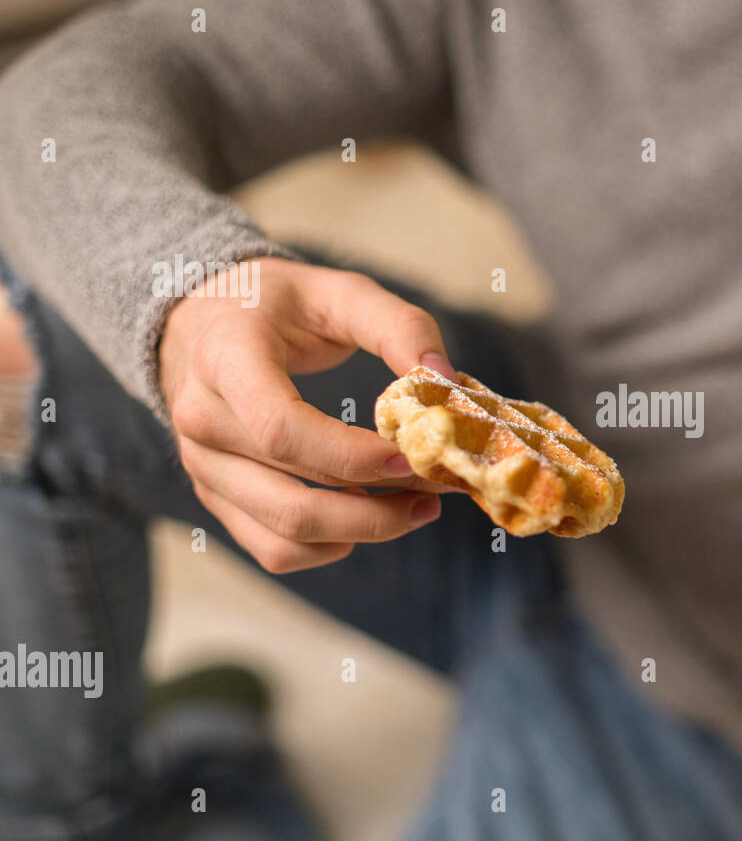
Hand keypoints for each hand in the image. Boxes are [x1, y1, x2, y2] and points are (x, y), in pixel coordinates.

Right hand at [159, 257, 458, 572]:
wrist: (197, 323)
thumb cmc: (276, 304)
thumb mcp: (338, 291)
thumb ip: (398, 325)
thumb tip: (445, 380)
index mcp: (225, 358)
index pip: (281, 429)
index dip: (352, 456)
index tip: (413, 456)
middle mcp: (202, 420)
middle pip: (292, 497)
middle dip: (378, 507)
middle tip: (439, 490)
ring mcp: (204, 466)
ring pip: (286, 533)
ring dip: (363, 532)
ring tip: (418, 507)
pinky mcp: (217, 496)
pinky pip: (274, 550)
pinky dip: (331, 547)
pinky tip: (371, 518)